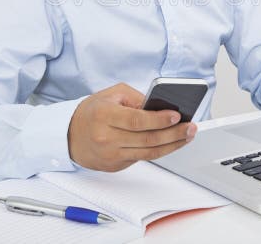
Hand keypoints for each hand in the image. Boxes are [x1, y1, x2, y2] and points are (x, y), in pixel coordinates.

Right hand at [67, 83, 196, 171]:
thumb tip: (161, 107)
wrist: (69, 135)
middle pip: (147, 139)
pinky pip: (142, 158)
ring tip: (187, 135)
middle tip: (190, 127)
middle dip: (174, 133)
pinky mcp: (115, 166)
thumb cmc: (92, 112)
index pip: (137, 120)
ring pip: (149, 153)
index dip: (159, 119)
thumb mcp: (111, 94)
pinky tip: (172, 142)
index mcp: (104, 116)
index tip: (177, 116)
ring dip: (172, 145)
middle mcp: (106, 138)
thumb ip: (136, 98)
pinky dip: (159, 150)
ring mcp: (111, 155)